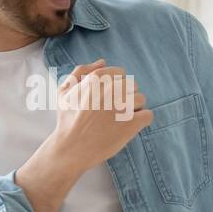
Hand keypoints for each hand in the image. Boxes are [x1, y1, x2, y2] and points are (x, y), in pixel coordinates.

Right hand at [15, 59, 150, 211]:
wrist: (70, 149)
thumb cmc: (67, 120)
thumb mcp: (64, 91)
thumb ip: (81, 71)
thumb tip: (103, 62)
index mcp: (96, 79)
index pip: (121, 73)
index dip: (116, 86)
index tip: (108, 98)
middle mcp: (110, 90)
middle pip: (132, 85)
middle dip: (125, 96)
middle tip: (113, 111)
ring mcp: (122, 107)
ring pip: (141, 99)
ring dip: (133, 109)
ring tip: (119, 120)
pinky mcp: (131, 124)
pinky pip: (148, 115)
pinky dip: (141, 121)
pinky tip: (129, 127)